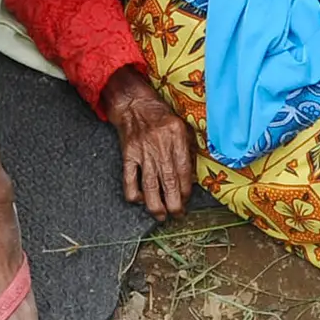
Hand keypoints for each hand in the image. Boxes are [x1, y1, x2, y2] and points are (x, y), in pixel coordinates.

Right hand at [103, 69, 193, 218]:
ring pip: (149, 185)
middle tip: (177, 214)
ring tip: (161, 216)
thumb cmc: (160, 115)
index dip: (186, 190)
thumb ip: (188, 148)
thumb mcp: (181, 126)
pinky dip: (133, 193)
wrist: (133, 103)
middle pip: (168, 181)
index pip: (183, 170)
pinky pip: (129, 179)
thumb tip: (192, 176)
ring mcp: (142, 152)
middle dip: (174, 203)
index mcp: (176, 137)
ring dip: (156, 204)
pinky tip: (140, 200)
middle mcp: (160, 146)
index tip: (187, 200)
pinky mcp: (127, 154)